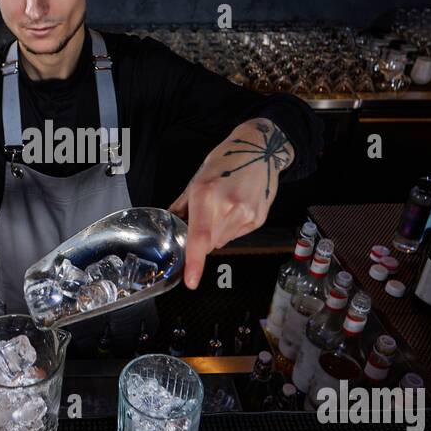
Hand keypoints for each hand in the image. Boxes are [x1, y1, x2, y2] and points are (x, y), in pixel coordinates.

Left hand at [169, 119, 293, 288]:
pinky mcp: (258, 219)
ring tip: (225, 206)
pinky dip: (233, 227)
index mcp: (206, 196)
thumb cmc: (224, 162)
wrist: (259, 149)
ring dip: (219, 231)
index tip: (191, 281)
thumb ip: (181, 208)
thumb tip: (170, 227)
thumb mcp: (196, 181)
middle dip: (203, 236)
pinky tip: (237, 207)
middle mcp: (228, 207)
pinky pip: (238, 235)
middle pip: (209, 243)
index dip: (194, 263)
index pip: (199, 238)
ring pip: (223, 241)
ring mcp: (246, 214)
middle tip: (208, 213)